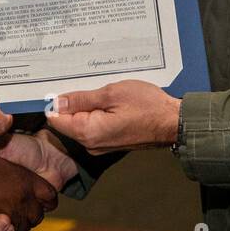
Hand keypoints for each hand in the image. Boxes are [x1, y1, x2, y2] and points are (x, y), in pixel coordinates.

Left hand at [45, 80, 181, 153]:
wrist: (173, 122)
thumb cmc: (146, 106)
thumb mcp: (111, 94)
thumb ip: (81, 99)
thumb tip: (57, 103)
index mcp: (88, 132)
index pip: (56, 120)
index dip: (57, 102)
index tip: (64, 86)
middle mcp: (91, 144)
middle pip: (68, 122)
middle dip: (73, 103)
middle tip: (89, 84)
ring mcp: (101, 146)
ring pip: (82, 123)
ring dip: (88, 107)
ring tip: (102, 91)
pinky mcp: (110, 143)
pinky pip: (95, 127)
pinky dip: (98, 113)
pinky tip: (110, 102)